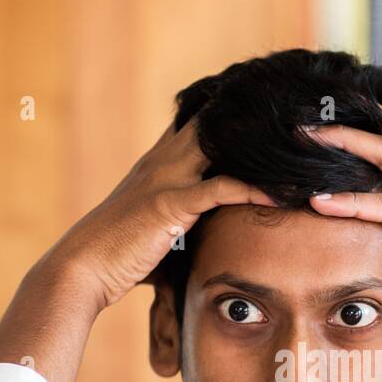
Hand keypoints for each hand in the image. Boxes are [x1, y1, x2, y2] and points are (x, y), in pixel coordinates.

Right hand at [48, 118, 274, 308]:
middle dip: (252, 116)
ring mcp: (165, 179)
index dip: (230, 114)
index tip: (267, 112)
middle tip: (296, 118)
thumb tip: (204, 238)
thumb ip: (180, 221)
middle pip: (212, 121)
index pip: (198, 122)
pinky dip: (251, 190)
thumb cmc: (117, 256)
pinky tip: (279, 195)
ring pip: (219, 145)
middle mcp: (162, 161)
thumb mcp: (153, 228)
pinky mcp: (169, 204)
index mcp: (157, 163)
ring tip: (300, 147)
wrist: (82, 268)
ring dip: (260, 147)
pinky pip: (219, 189)